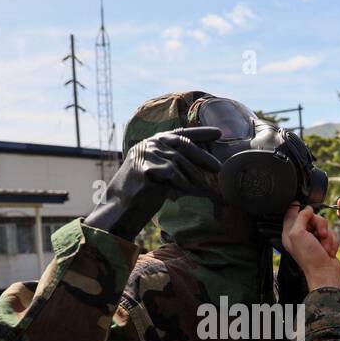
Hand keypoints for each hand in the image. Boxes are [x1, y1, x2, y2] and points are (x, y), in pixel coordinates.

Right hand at [83, 127, 222, 240]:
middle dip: (203, 156)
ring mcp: (147, 153)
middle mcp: (149, 144)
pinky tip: (180, 193)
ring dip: (194, 177)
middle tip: (218, 168)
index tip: (218, 133)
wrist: (120, 208)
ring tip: (203, 189)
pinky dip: (181, 184)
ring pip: (180, 161)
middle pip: (183, 144)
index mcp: (152, 142)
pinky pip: (173, 173)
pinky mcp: (146, 167)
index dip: (200, 132)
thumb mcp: (163, 176)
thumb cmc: (143, 194)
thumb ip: (178, 167)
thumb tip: (208, 169)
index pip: (180, 132)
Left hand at [281, 204, 339, 289]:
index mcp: (290, 234)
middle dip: (319, 225)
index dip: (296, 208)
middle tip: (320, 234)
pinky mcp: (324, 243)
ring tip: (325, 247)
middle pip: (311, 217)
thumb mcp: (298, 234)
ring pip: (323, 225)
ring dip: (327, 235)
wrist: (325, 273)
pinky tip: (329, 251)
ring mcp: (313, 240)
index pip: (290, 215)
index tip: (302, 204)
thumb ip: (300, 218)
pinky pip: (331, 234)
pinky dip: (332, 242)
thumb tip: (307, 209)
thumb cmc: (310, 257)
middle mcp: (300, 236)